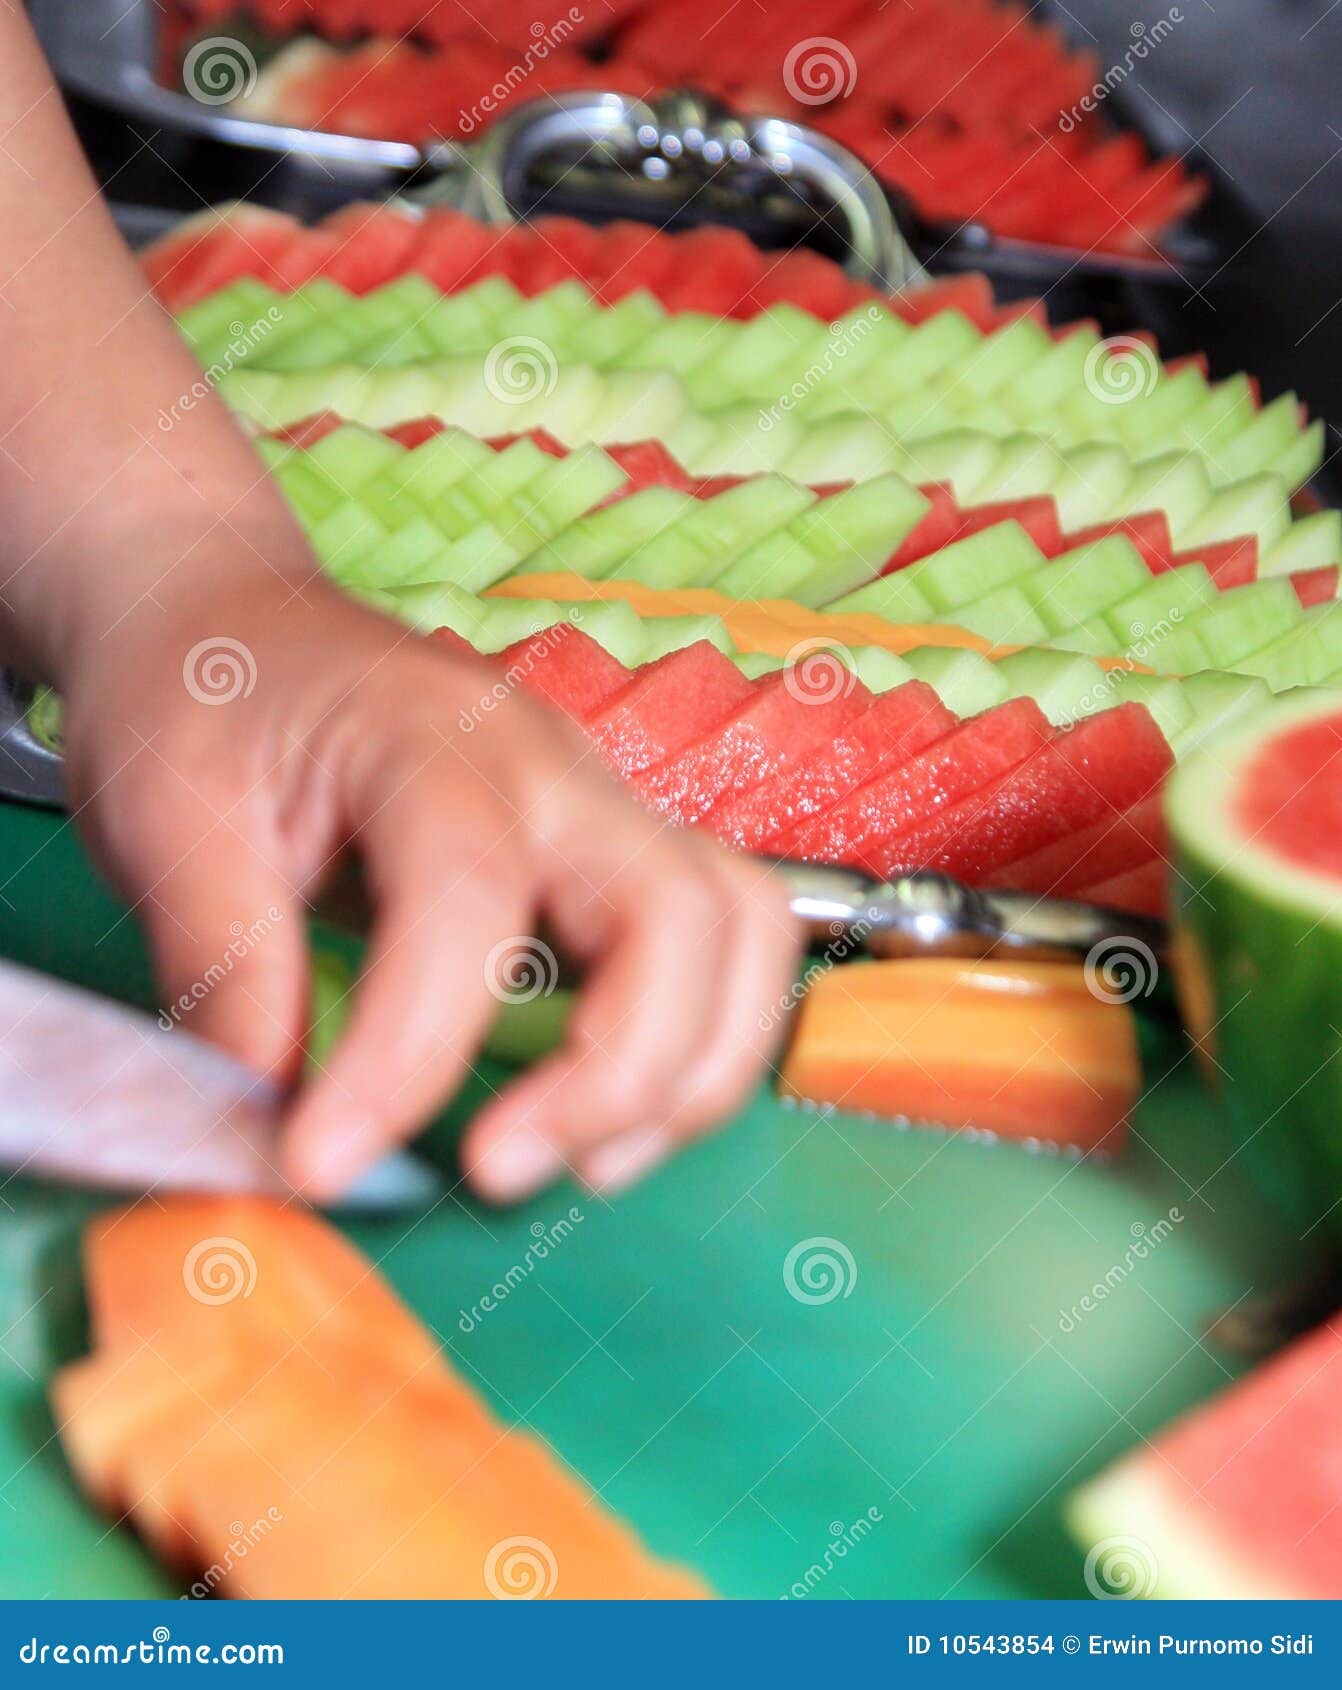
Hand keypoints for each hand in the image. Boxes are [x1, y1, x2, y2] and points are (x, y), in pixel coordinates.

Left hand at [62, 568, 801, 1201]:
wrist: (242, 625)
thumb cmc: (206, 703)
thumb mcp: (166, 819)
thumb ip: (225, 969)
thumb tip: (274, 1130)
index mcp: (433, 739)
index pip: (468, 902)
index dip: (409, 1054)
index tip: (320, 1163)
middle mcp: (555, 769)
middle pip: (675, 912)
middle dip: (616, 1074)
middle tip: (496, 1171)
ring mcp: (605, 807)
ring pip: (740, 931)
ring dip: (690, 1071)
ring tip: (582, 1165)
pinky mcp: (616, 853)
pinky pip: (723, 946)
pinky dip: (699, 1048)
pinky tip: (605, 1117)